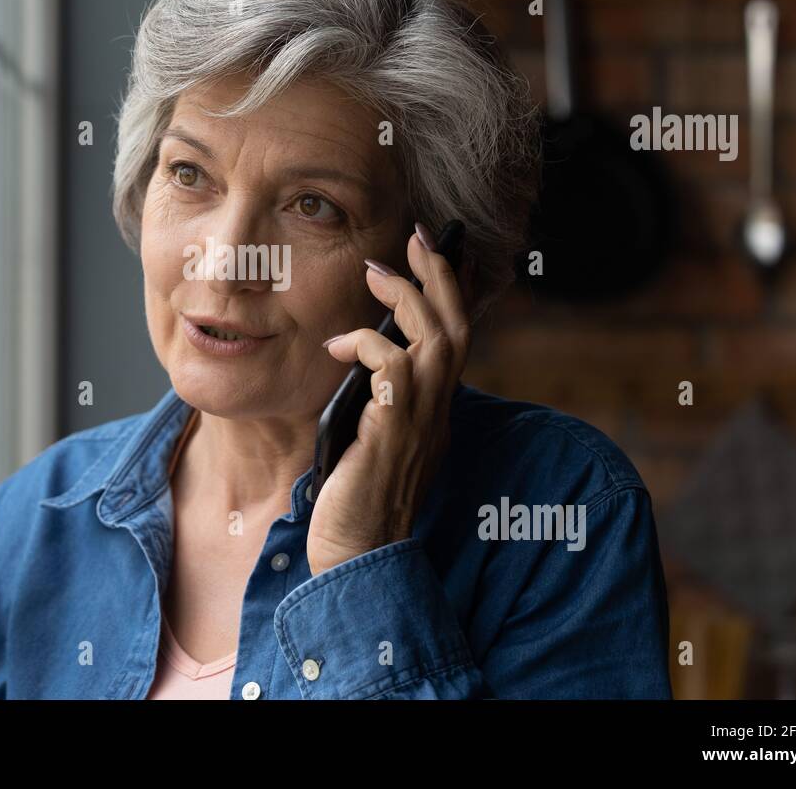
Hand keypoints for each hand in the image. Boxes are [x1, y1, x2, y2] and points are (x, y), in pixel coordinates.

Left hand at [306, 224, 470, 575]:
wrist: (356, 556)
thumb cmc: (354, 502)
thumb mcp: (370, 440)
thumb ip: (375, 403)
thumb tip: (358, 362)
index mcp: (434, 413)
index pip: (453, 342)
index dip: (448, 296)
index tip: (429, 257)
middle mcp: (437, 413)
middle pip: (456, 328)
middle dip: (439, 277)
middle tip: (416, 238)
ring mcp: (419, 423)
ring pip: (435, 338)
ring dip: (408, 298)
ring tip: (377, 274)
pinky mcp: (393, 432)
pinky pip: (394, 368)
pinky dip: (368, 345)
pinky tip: (339, 348)